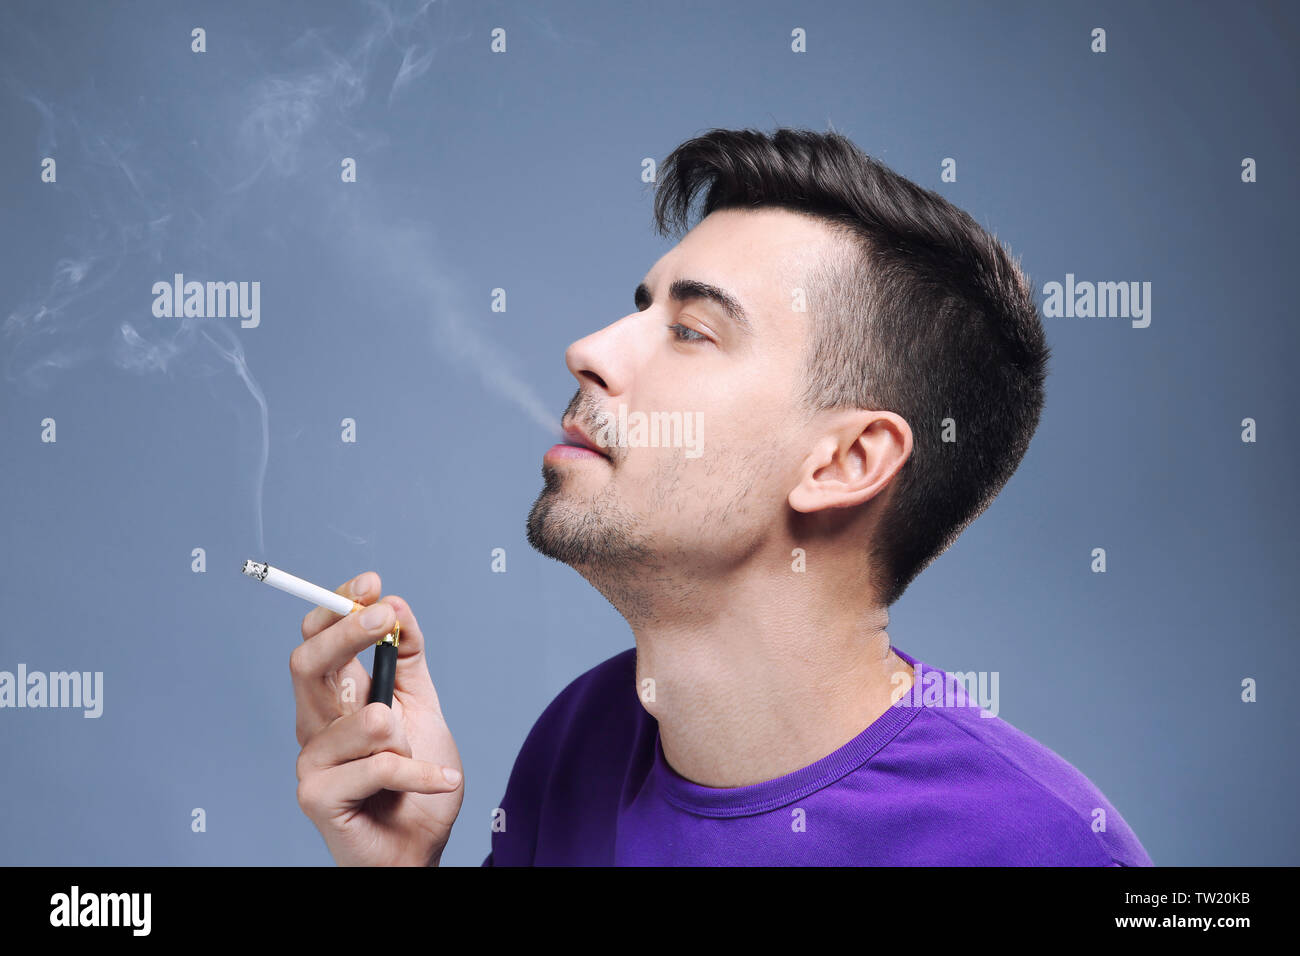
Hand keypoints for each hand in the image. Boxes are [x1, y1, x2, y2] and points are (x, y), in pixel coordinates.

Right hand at [292, 572, 462, 865]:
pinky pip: (379, 766)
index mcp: (335, 698)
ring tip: (416, 758)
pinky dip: (421, 774)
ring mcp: (311, 762)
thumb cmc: (417, 781)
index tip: (372, 584)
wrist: (420, 848)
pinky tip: (443, 783)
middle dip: (349, 633)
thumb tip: (396, 605)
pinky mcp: (317, 796)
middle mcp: (315, 725)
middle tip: (384, 619)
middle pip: (308, 661)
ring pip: (363, 720)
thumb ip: (408, 656)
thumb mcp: (422, 705)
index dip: (338, 606)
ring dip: (407, 738)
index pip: (317, 639)